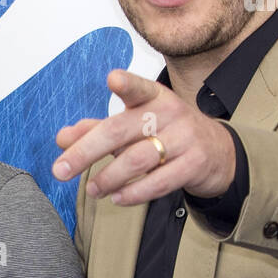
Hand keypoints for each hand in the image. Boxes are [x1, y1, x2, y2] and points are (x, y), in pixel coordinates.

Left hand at [51, 69, 235, 204]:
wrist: (217, 151)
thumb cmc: (166, 133)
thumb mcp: (134, 125)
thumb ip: (96, 129)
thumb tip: (62, 138)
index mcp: (152, 97)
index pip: (138, 88)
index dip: (126, 84)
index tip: (113, 78)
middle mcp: (169, 113)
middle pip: (120, 131)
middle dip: (85, 152)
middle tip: (60, 170)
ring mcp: (184, 138)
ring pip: (138, 159)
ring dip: (108, 178)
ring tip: (92, 189)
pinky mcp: (194, 164)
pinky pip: (160, 181)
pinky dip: (135, 192)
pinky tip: (117, 198)